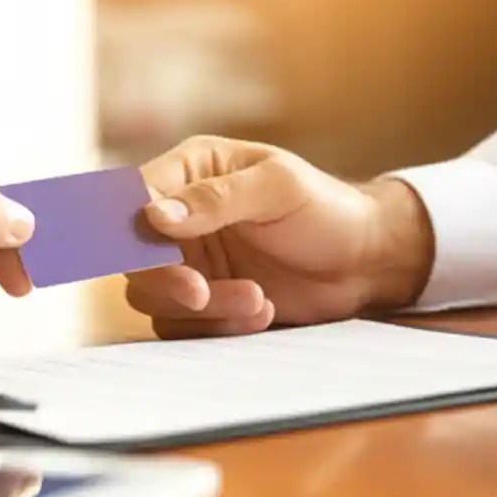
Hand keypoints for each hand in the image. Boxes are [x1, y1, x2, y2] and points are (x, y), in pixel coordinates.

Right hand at [126, 136, 434, 337]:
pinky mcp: (205, 300)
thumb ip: (216, 199)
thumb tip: (153, 215)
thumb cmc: (326, 209)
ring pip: (155, 297)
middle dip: (167, 280)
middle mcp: (180, 216)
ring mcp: (189, 262)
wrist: (364, 261)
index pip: (133, 197)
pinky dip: (219, 326)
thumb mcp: (278, 188)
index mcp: (190, 170)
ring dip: (203, 308)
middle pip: (134, 256)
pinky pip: (184, 324)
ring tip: (258, 299)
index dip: (132, 231)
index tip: (156, 257)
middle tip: (201, 293)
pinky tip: (263, 310)